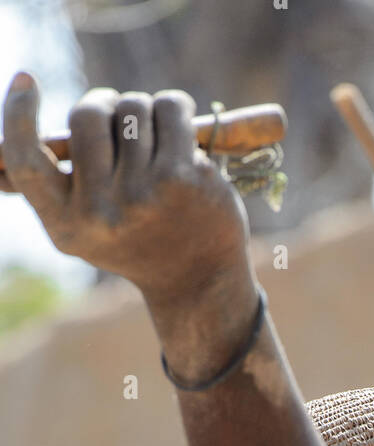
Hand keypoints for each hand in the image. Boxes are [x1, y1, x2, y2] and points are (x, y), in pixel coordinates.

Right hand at [1, 72, 249, 304]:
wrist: (199, 280)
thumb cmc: (136, 241)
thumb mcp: (84, 227)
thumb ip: (53, 187)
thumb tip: (7, 142)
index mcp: (67, 226)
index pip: (26, 161)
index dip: (17, 116)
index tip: (25, 81)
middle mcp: (101, 214)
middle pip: (87, 115)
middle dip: (104, 103)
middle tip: (117, 112)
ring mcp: (143, 196)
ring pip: (132, 107)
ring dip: (144, 110)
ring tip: (155, 137)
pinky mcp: (182, 179)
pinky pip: (169, 107)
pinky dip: (176, 107)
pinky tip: (181, 126)